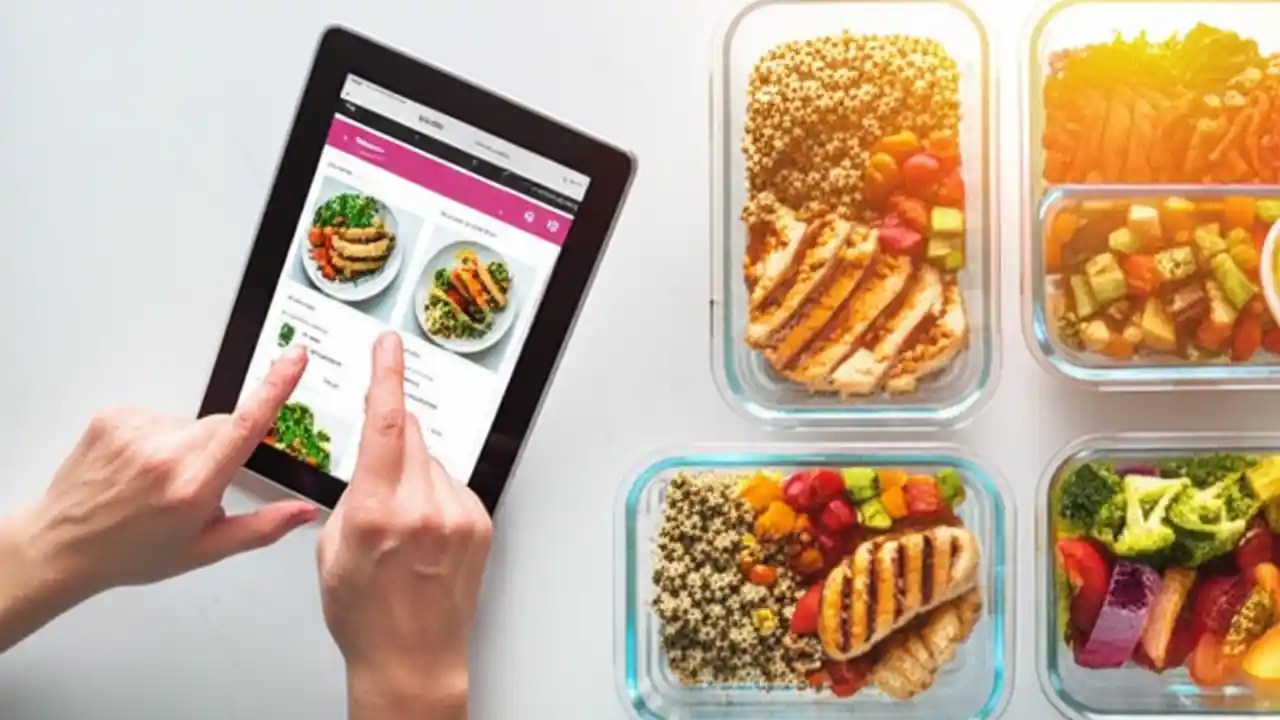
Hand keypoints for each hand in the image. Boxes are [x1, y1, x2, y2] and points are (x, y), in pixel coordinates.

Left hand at [0, 347, 317, 651]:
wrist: (62, 546)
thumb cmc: (131, 553)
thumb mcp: (205, 549)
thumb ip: (263, 527)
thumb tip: (304, 510)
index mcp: (192, 487)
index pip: (245, 425)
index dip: (275, 387)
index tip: (294, 358)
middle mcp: (164, 452)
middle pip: (222, 425)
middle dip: (220, 449)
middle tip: (193, 486)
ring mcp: (135, 430)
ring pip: (189, 424)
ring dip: (185, 446)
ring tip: (155, 481)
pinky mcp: (114, 415)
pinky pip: (158, 419)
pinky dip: (156, 439)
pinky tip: (137, 467)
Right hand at [318, 332, 491, 719]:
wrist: (412, 657)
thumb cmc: (365, 614)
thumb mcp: (333, 550)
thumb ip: (350, 496)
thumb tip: (368, 461)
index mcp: (375, 510)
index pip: (387, 423)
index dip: (386, 376)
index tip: (388, 347)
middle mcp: (421, 508)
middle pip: (411, 437)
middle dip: (393, 441)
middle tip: (380, 479)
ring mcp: (456, 516)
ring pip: (432, 462)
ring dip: (415, 476)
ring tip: (403, 528)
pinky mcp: (478, 524)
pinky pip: (452, 486)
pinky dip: (436, 497)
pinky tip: (424, 536)